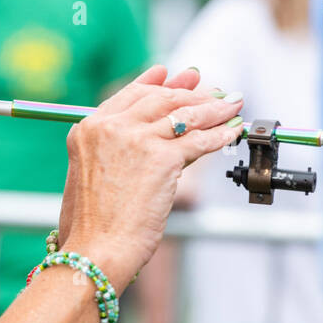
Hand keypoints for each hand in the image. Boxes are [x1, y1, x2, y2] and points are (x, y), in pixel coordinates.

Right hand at [57, 64, 242, 287]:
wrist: (95, 248)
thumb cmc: (90, 225)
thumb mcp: (89, 175)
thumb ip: (109, 151)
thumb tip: (143, 146)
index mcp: (89, 128)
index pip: (131, 95)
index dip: (156, 83)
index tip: (173, 74)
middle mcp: (111, 127)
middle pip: (161, 99)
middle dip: (191, 92)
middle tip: (213, 89)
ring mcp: (137, 139)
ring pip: (185, 115)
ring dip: (214, 108)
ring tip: (232, 105)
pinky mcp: (162, 158)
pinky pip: (200, 140)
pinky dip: (221, 135)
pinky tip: (233, 132)